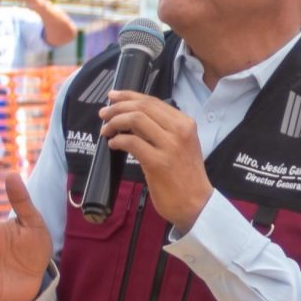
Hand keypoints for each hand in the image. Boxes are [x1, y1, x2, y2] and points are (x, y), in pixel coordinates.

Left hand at [100, 89, 211, 230]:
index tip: (113, 97)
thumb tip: (134, 119)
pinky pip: (131, 142)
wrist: (196, 204)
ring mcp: (169, 146)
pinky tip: (113, 144)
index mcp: (185, 123)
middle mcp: (179, 130)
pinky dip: (117, 140)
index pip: (153, 101)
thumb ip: (165, 130)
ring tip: (105, 129)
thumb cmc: (186, 176)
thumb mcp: (183, 145)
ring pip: (135, 120)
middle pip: (142, 107)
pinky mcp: (157, 162)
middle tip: (103, 113)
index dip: (129, 96)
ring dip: (115, 122)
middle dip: (118, 107)